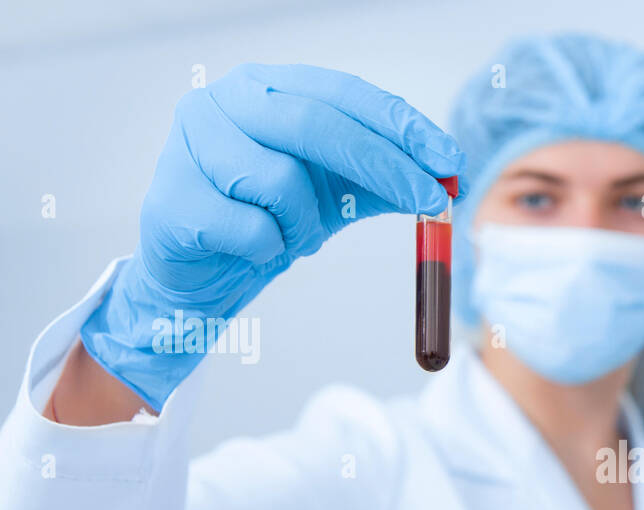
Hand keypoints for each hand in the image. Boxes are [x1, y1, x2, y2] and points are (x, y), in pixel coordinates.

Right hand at [80, 63, 463, 410]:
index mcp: (269, 86)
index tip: (449, 162)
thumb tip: (447, 179)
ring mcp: (191, 143)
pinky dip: (268, 249)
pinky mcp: (173, 199)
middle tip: (430, 203)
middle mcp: (226, 100)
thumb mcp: (335, 190)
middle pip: (316, 124)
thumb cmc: (271, 217)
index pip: (344, 93)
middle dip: (384, 166)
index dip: (401, 126)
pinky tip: (251, 249)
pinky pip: (251, 229)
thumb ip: (386, 178)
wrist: (202, 268)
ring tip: (291, 237)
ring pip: (282, 183)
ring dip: (306, 225)